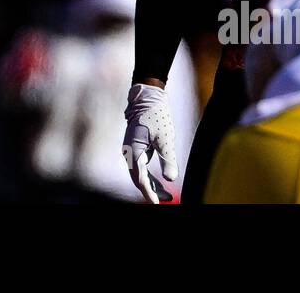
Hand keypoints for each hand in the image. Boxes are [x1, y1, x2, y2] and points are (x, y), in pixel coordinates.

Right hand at [123, 83, 179, 202]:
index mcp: (133, 150)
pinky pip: (142, 167)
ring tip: (167, 195)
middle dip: (151, 191)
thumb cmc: (157, 115)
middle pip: (138, 178)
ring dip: (152, 185)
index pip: (140, 178)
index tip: (156, 204)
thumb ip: (168, 159)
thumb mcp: (165, 138)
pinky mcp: (137, 148)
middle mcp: (129, 152)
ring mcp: (132, 150)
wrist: (148, 96)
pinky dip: (151, 176)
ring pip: (140, 174)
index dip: (148, 192)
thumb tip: (170, 180)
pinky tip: (161, 182)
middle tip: (166, 201)